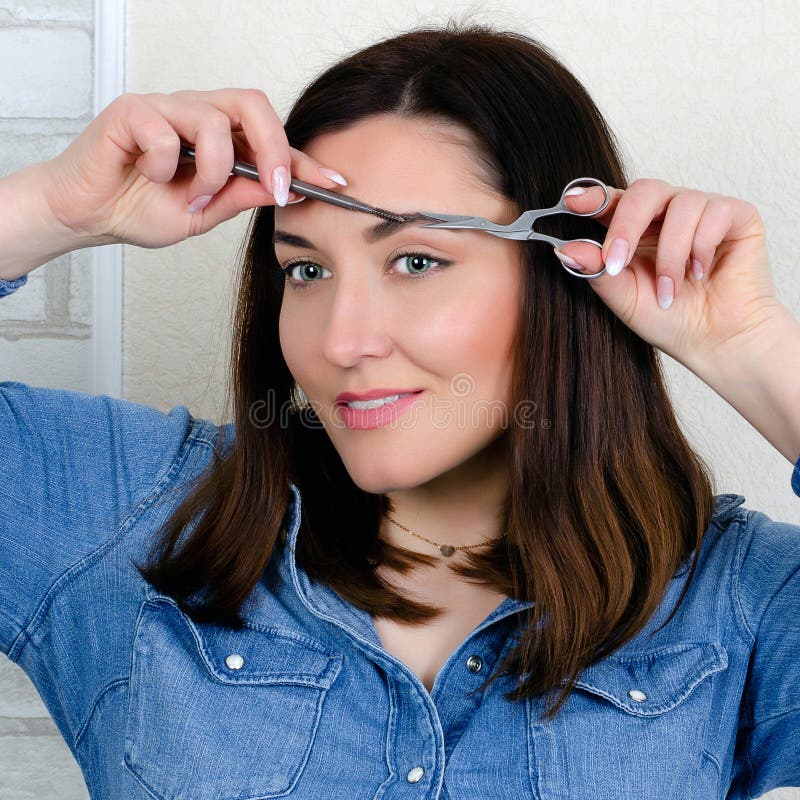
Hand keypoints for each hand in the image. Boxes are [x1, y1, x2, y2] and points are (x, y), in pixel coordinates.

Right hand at [40, 89, 345, 248]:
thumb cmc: (139, 208)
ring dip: (213, 170)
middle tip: (276, 189)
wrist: (88, 215)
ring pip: (214, 120)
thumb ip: (241, 196)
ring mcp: (166, 109)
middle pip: (254, 104)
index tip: (335, 185)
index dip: (304, 161)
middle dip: (275, 150)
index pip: (271, 139)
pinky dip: (163, 164)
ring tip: (193, 197)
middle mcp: (197, 115)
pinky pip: (164, 131)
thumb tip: (286, 189)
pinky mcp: (132, 111)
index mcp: (220, 139)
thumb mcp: (204, 213)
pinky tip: (149, 176)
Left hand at [557, 178, 786, 373]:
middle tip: (616, 262)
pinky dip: (702, 247)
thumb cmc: (671, 319)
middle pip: (644, 191)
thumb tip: (564, 249)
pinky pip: (714, 212)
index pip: (613, 200)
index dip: (593, 196)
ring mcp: (702, 211)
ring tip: (670, 290)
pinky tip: (701, 273)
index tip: (573, 201)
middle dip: (626, 226)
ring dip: (670, 254)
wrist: (716, 342)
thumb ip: (596, 271)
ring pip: (681, 204)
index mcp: (637, 229)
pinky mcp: (736, 216)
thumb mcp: (624, 297)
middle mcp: (668, 213)